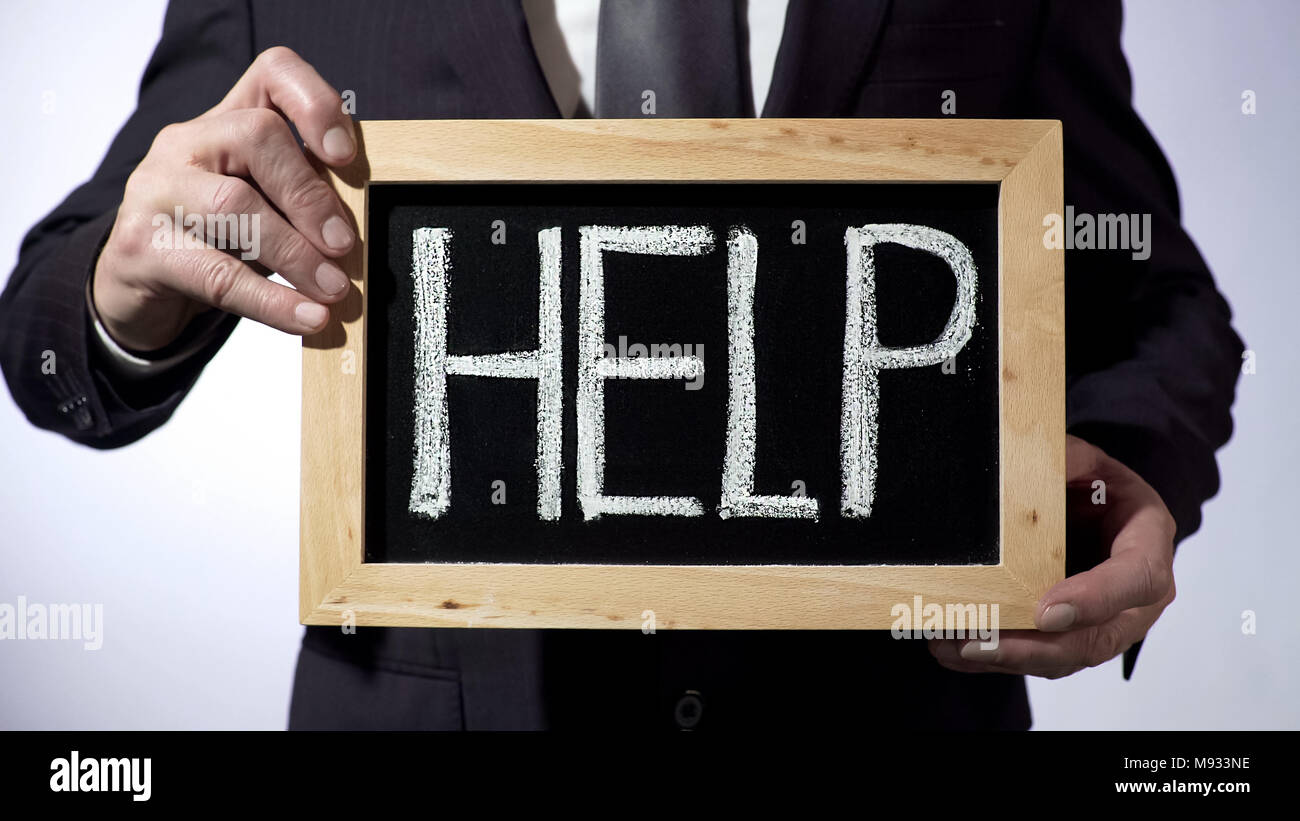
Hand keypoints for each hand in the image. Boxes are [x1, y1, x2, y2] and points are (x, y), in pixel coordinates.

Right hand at [93, 46, 356, 350]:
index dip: (316, 104)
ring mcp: (156, 190)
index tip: (346, 156)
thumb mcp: (265, 205)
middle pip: (255, 136)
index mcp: (226, 120)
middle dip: (310, 196)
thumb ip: (306, 197)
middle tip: (345, 247)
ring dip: (296, 252)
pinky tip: (307, 318)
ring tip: (334, 288)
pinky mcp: (141, 247)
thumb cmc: (216, 237)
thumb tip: (364, 225)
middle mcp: (186, 143)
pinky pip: (216, 274)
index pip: (272, 74)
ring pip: (233, 204)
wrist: (136, 285)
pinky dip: (271, 301)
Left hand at [929, 434, 1176, 678]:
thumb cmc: (1091, 483)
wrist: (1092, 505)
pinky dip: (997, 658)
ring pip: (1065, 657)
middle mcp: (1136, 596)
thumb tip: (1029, 468)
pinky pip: (1039, 659)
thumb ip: (1065, 461)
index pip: (1137, 578)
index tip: (1045, 612)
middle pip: (1097, 637)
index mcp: (1148, 541)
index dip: (1095, 599)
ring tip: (953, 648)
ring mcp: (1106, 623)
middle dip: (1037, 648)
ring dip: (1008, 658)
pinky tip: (952, 651)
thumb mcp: (1084, 460)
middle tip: (982, 643)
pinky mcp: (1073, 637)